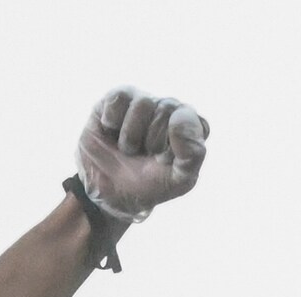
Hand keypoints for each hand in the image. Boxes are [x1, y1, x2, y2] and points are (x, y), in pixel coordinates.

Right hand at [76, 88, 208, 219]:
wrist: (107, 195)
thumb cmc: (147, 185)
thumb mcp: (179, 181)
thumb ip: (193, 153)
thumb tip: (178, 116)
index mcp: (190, 126)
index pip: (190, 119)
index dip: (174, 145)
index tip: (163, 162)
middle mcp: (169, 109)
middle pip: (167, 108)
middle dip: (151, 141)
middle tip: (143, 157)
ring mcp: (144, 101)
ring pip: (143, 103)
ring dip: (130, 136)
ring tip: (127, 148)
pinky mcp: (118, 98)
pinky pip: (119, 97)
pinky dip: (112, 121)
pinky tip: (111, 132)